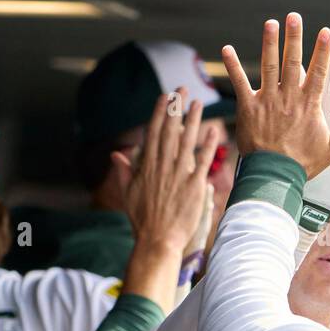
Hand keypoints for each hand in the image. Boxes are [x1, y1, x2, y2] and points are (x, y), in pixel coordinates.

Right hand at [115, 87, 218, 257]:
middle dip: (176, 107)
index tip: (165, 96)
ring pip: (187, 141)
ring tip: (199, 103)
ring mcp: (179, 175)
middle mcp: (162, 167)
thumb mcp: (128, 193)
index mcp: (147, 166)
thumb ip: (124, 170)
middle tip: (183, 88)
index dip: (160, 112)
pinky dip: (208, 145)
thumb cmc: (142, 220)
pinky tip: (214, 130)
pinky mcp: (194, 187)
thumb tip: (115, 154)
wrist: (157, 241)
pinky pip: (203, 161)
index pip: (154, 132)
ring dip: (193, 120)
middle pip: (170, 131)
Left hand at [222, 13, 329, 178]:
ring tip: (270, 23)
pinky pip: (239, 83)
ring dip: (269, 43)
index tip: (325, 31)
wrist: (273, 177)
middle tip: (294, 17)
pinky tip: (227, 49)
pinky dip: (233, 66)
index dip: (321, 51)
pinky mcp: (248, 108)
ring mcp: (267, 101)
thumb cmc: (302, 164)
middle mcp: (288, 98)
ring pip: (268, 67)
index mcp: (309, 105)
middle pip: (292, 62)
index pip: (319, 72)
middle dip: (294, 38)